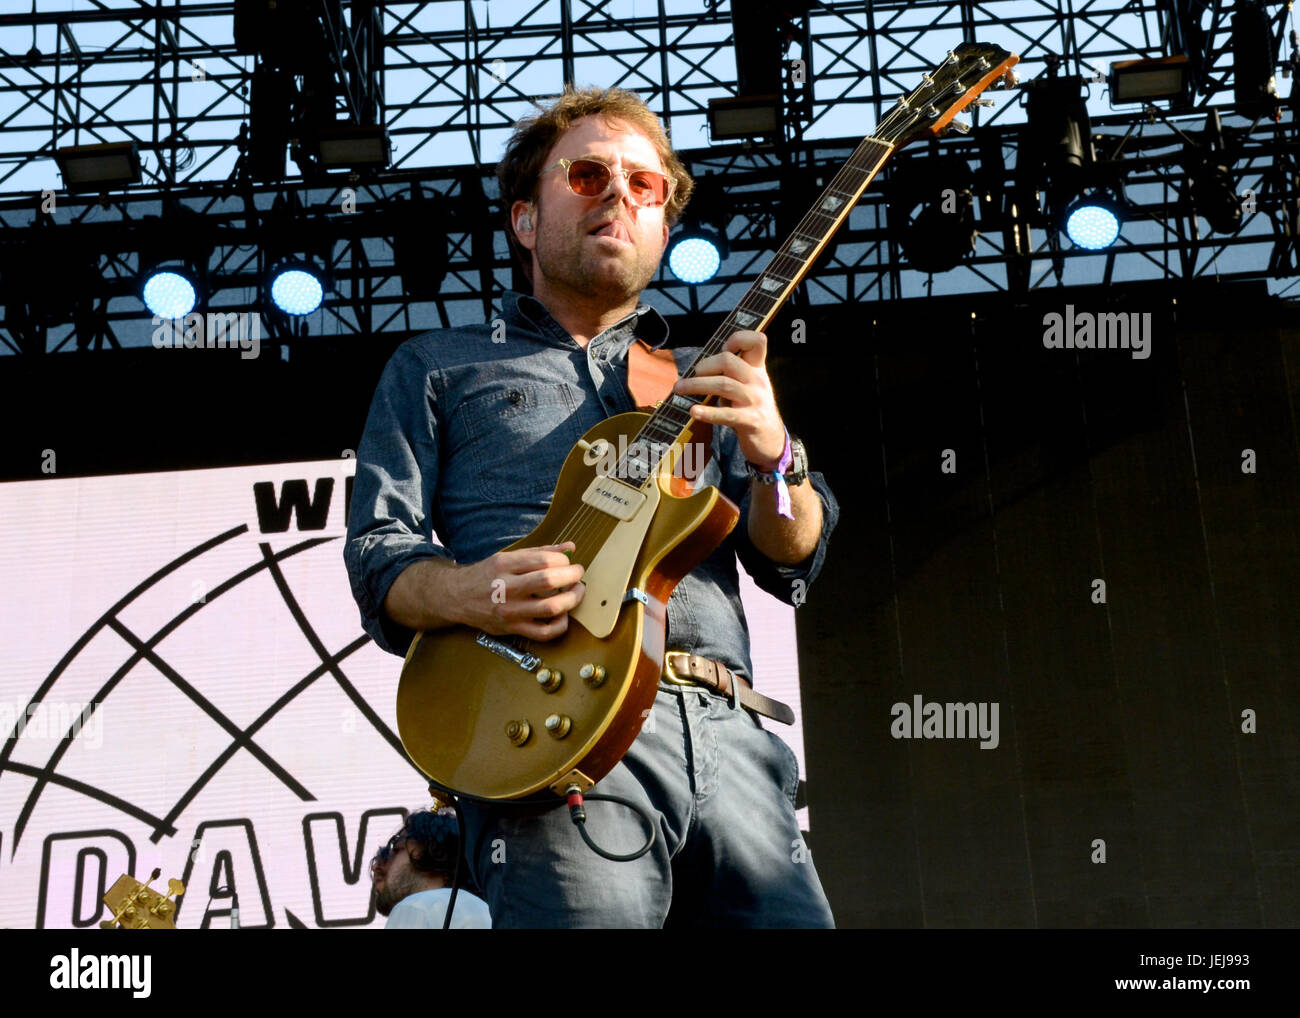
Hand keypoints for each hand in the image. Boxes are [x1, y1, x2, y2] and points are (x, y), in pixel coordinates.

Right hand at [450, 542, 585, 640]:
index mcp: (505, 565)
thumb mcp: (508, 557)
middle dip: (573, 576)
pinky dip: (560, 625)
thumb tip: (570, 547)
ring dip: (572, 599)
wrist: (457, 597)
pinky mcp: (512, 629)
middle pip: (549, 582)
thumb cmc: (487, 575)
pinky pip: (544, 632)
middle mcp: (506, 588)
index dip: (565, 561)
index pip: (544, 560)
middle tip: (578, 575)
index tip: (568, 562)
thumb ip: (540, 551)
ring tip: (576, 592)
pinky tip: (563, 615)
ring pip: (550, 608)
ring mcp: (509, 611)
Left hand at [671, 330, 785, 470]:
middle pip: (728, 361)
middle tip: (692, 375)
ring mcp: (755, 401)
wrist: (771, 440)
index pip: (757, 341)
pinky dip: (708, 412)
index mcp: (757, 369)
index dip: (737, 339)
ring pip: (723, 385)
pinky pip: (727, 414)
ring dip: (696, 385)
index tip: (721, 350)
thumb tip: (697, 366)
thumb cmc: (750, 409)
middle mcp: (758, 381)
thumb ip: (730, 373)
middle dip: (704, 366)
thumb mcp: (746, 386)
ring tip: (678, 388)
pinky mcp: (750, 421)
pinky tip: (694, 411)